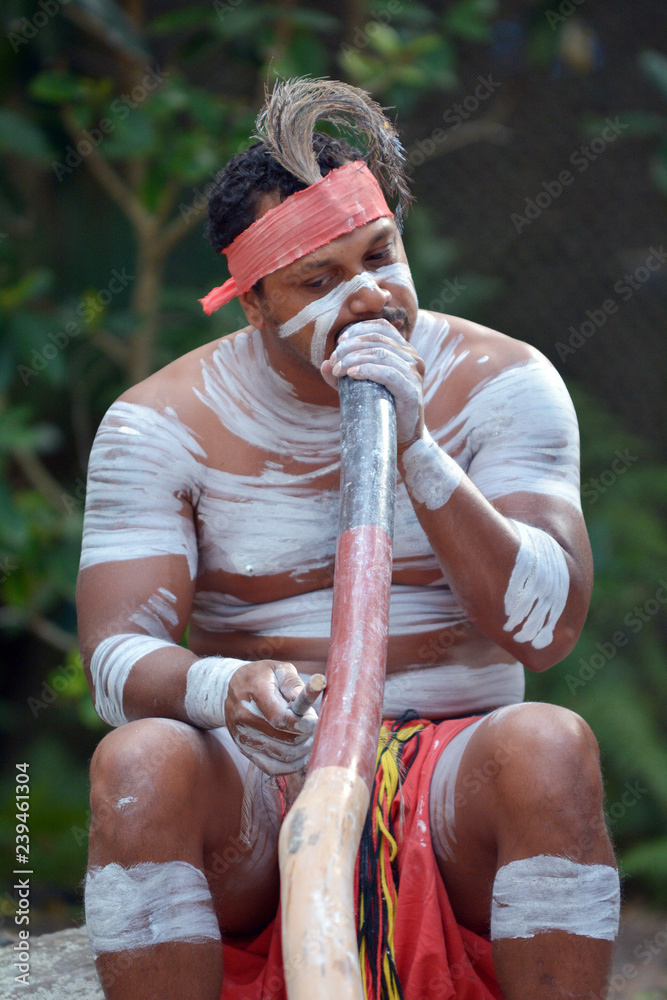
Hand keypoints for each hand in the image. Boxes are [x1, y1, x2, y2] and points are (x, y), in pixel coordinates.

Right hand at [225, 661, 316, 775]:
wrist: (232, 687)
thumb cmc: (262, 676)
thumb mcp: (278, 669)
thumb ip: (292, 681)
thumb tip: (301, 695)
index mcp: (256, 693)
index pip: (282, 719)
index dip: (303, 724)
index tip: (315, 721)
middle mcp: (245, 717)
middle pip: (285, 739)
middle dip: (306, 736)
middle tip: (314, 728)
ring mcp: (243, 735)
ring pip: (282, 755)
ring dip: (302, 750)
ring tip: (309, 738)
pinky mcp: (243, 748)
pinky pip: (271, 767)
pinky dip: (290, 766)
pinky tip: (300, 756)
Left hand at [321, 319, 424, 444]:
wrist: (402, 436)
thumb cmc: (381, 407)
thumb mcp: (359, 387)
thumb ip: (343, 374)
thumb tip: (324, 364)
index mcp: (403, 350)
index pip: (381, 327)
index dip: (358, 330)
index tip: (339, 343)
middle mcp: (412, 357)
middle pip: (377, 339)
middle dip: (350, 348)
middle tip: (334, 362)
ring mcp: (414, 373)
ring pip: (381, 354)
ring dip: (354, 359)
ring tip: (338, 371)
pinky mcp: (411, 390)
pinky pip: (389, 373)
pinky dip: (368, 370)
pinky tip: (352, 374)